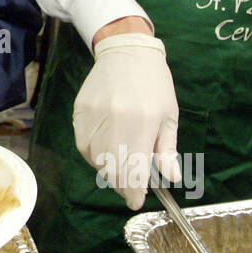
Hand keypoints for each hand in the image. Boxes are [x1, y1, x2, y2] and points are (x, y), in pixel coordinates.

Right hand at [73, 32, 179, 209]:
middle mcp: (115, 122)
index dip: (133, 193)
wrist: (126, 51)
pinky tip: (106, 150)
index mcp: (142, 123)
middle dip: (122, 185)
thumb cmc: (154, 84)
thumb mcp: (169, 115)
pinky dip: (94, 155)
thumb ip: (167, 149)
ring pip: (95, 160)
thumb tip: (172, 178)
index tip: (136, 201)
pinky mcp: (79, 113)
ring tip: (120, 165)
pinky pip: (83, 146)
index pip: (133, 171)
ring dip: (108, 170)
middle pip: (112, 170)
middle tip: (131, 187)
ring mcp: (93, 118)